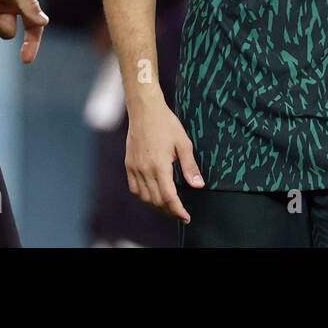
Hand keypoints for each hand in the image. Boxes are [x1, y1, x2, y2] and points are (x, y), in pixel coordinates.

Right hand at [125, 95, 203, 222]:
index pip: (169, 197)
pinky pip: (134, 188)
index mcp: (160, 165)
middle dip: (169, 210)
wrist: (144, 110)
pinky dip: (144, 196)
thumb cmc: (166, 124)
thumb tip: (198, 186)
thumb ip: (190, 167)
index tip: (186, 217)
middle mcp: (145, 169)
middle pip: (156, 201)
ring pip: (144, 197)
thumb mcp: (183, 143)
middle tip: (180, 212)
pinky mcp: (129, 164)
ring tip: (168, 205)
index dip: (178, 211)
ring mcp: (135, 167)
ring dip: (157, 205)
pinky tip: (153, 194)